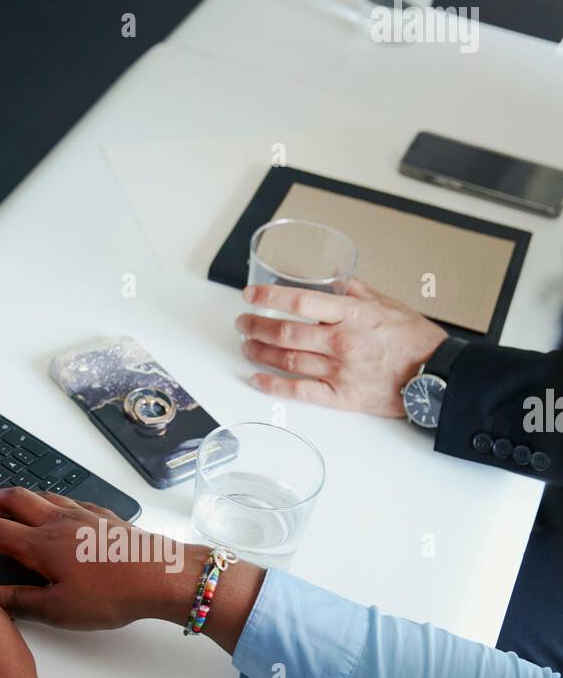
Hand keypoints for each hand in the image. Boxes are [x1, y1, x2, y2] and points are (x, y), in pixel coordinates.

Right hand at [0, 488, 185, 627]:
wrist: (161, 575)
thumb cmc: (111, 595)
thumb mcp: (58, 609)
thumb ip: (18, 600)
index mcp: (40, 545)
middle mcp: (57, 522)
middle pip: (12, 500)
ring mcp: (82, 515)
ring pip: (41, 495)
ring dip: (16, 497)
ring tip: (6, 504)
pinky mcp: (104, 517)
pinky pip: (69, 500)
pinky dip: (51, 500)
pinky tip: (57, 508)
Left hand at [236, 279, 447, 415]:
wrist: (435, 375)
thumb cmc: (415, 340)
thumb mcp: (388, 304)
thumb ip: (357, 292)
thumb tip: (334, 281)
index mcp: (351, 315)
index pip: (300, 301)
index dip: (269, 297)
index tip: (251, 295)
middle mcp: (341, 342)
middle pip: (286, 332)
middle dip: (257, 326)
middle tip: (243, 322)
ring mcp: (339, 371)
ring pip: (288, 360)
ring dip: (261, 352)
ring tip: (247, 345)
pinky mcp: (341, 397)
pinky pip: (300, 392)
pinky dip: (274, 386)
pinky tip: (258, 379)